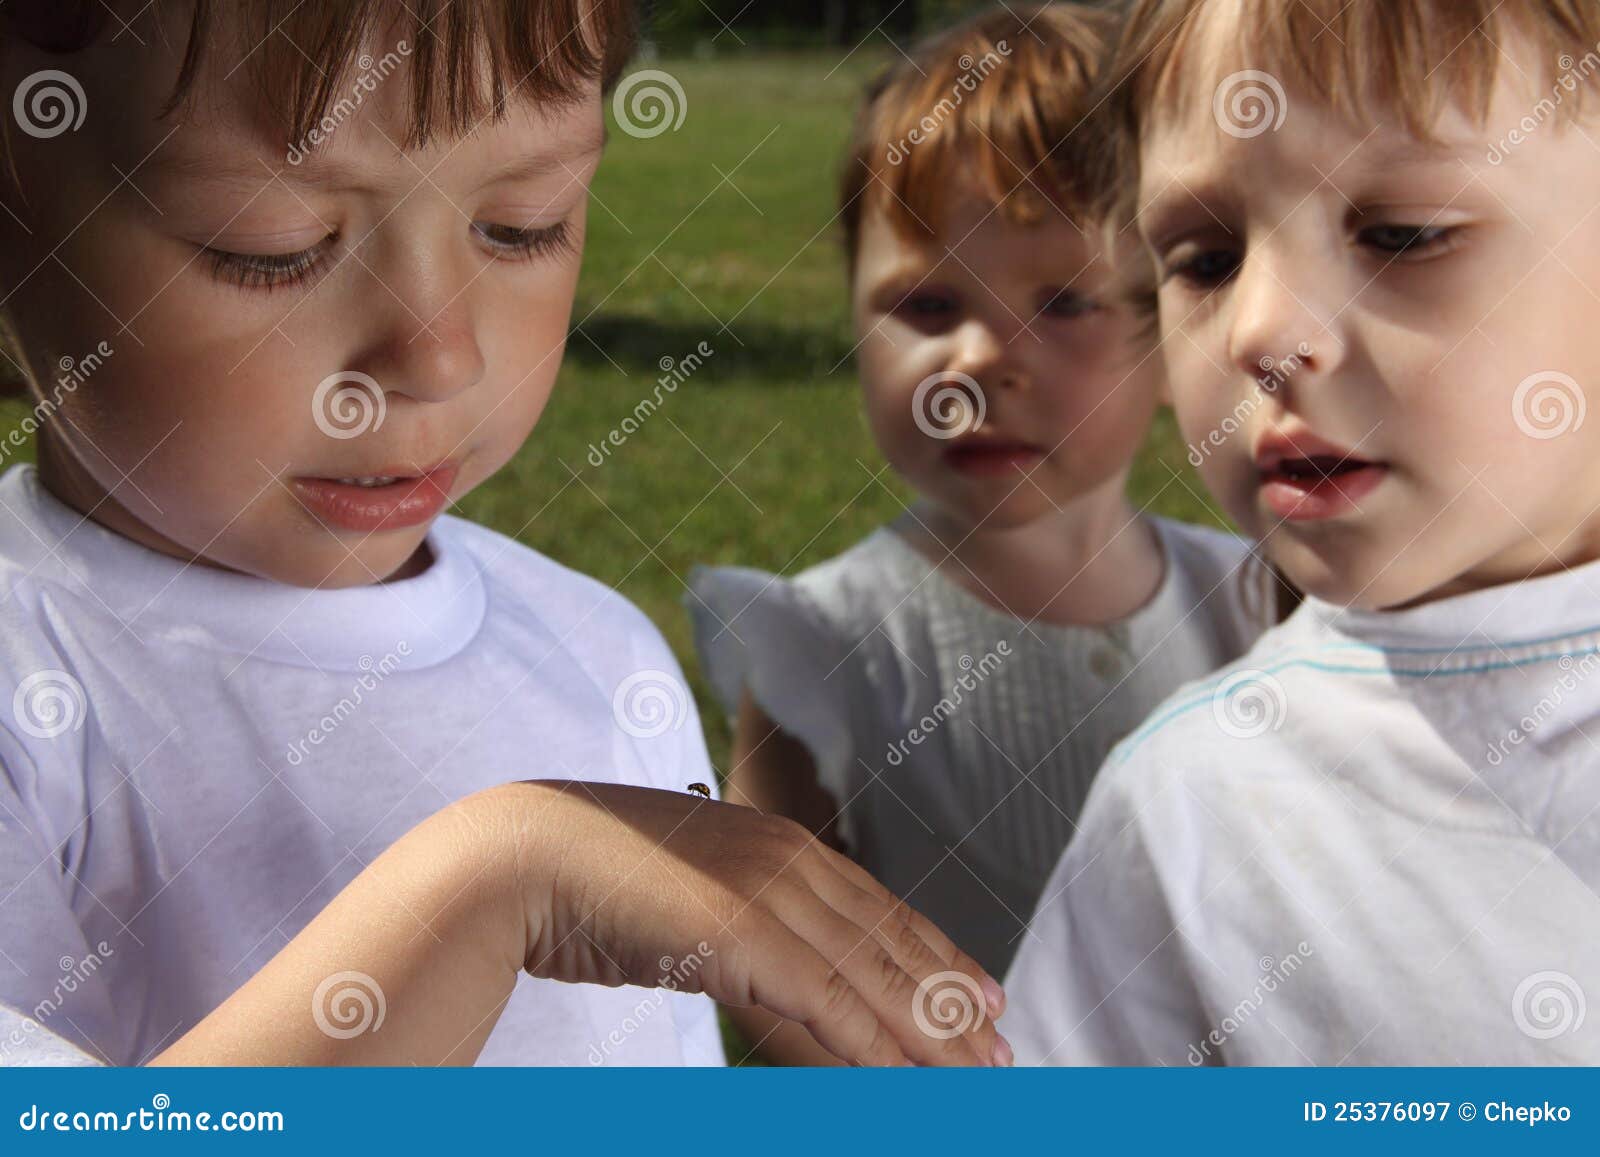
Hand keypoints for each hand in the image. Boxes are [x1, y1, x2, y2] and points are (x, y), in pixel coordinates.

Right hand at [465, 780, 1010, 1066]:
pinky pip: (829, 1002)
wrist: (518, 856)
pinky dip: (877, 1045)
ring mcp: (766, 889)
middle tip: (1001, 1042)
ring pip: (874, 974)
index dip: (935, 952)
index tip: (981, 988)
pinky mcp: (742, 931)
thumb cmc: (588, 878)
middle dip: (952, 994)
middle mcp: (786, 856)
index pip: (879, 906)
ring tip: (980, 1074)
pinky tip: (911, 1078)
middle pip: (891, 939)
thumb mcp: (687, 897)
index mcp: (776, 840)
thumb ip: (740, 923)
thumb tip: (771, 964)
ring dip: (932, 1031)